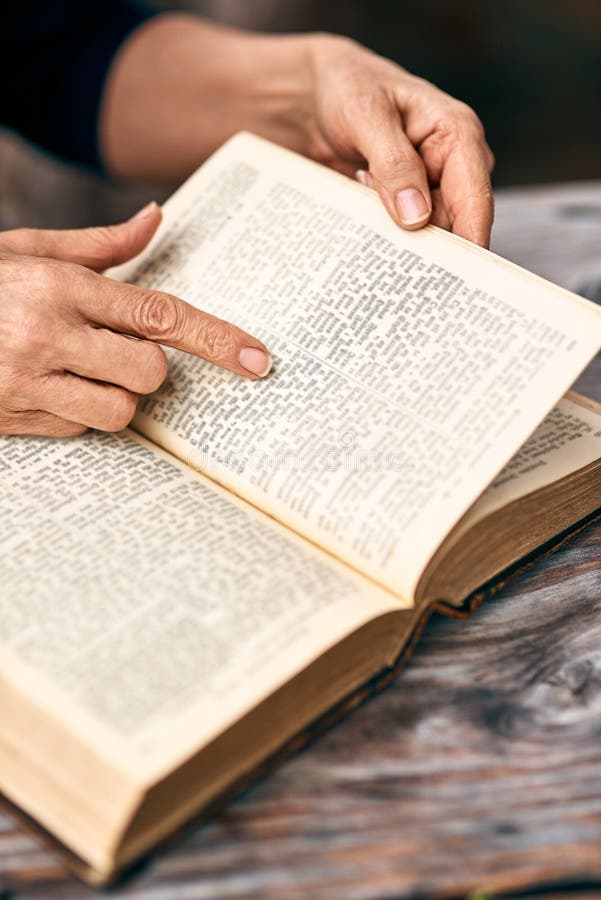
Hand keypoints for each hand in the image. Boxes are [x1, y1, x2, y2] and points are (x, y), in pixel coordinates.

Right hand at [0, 203, 270, 436]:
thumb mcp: (26, 251)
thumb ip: (97, 246)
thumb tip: (156, 219)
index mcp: (58, 284)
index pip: (161, 315)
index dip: (218, 340)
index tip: (258, 360)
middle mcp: (45, 333)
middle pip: (150, 373)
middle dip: (148, 370)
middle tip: (118, 352)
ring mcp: (25, 381)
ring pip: (118, 413)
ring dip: (113, 399)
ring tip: (76, 371)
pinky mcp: (10, 418)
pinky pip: (77, 431)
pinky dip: (75, 415)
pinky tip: (42, 387)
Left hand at [101, 19, 492, 244]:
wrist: (309, 94)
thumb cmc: (344, 87)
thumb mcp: (365, 116)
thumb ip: (394, 164)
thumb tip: (416, 216)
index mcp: (457, 136)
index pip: (475, 200)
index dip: (470, 245)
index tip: (453, 283)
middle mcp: (450, 167)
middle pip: (456, 228)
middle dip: (434, 259)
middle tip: (404, 291)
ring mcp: (426, 190)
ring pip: (428, 239)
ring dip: (403, 254)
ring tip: (376, 270)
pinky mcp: (401, 207)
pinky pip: (402, 239)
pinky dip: (385, 249)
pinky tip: (365, 254)